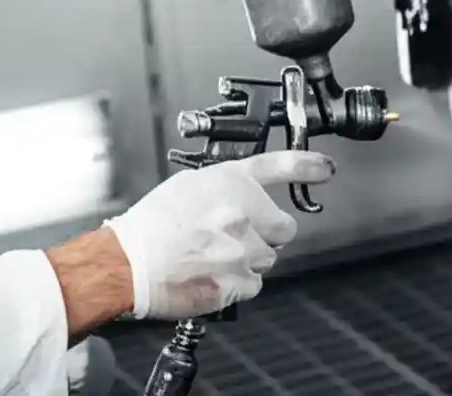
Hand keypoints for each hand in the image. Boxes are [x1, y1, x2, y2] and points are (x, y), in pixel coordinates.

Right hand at [105, 150, 335, 319]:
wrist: (126, 263)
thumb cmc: (151, 226)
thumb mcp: (189, 186)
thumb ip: (226, 189)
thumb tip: (246, 199)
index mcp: (230, 182)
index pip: (280, 167)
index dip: (308, 167)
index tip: (325, 169)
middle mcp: (242, 212)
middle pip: (283, 228)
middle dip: (266, 233)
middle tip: (235, 236)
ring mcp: (242, 249)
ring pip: (267, 259)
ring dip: (248, 260)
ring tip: (212, 256)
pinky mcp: (238, 281)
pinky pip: (253, 284)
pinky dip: (237, 283)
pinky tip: (210, 273)